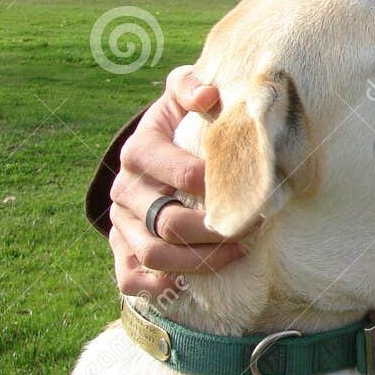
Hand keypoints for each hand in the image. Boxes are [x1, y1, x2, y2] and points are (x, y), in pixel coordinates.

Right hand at [108, 66, 243, 299]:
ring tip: (237, 252)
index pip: (178, 172)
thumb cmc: (178, 123)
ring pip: (153, 254)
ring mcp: (120, 222)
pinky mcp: (121, 248)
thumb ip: (191, 86)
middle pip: (167, 221)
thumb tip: (208, 96)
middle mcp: (125, 189)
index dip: (217, 185)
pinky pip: (129, 279)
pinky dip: (155, 287)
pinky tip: (186, 286)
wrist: (153, 151)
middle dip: (215, 229)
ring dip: (199, 260)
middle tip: (252, 226)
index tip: (254, 191)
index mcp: (140, 150)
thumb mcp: (181, 96)